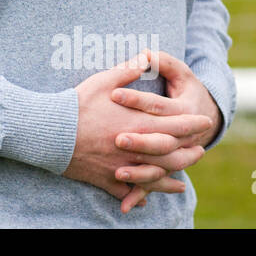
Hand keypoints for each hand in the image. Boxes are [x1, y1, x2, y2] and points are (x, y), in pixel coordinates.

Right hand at [63, 51, 214, 211]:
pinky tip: (149, 198)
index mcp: (139, 124)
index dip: (192, 124)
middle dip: (189, 152)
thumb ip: (128, 71)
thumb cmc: (77, 105)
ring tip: (183, 177)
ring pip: (157, 176)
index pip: (176, 125)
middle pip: (173, 154)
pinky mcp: (109, 180)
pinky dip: (143, 195)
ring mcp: (124, 167)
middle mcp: (137, 149)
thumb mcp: (103, 81)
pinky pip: (131, 191)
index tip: (205, 122)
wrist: (51, 134)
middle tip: (200, 149)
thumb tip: (146, 57)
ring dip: (173, 176)